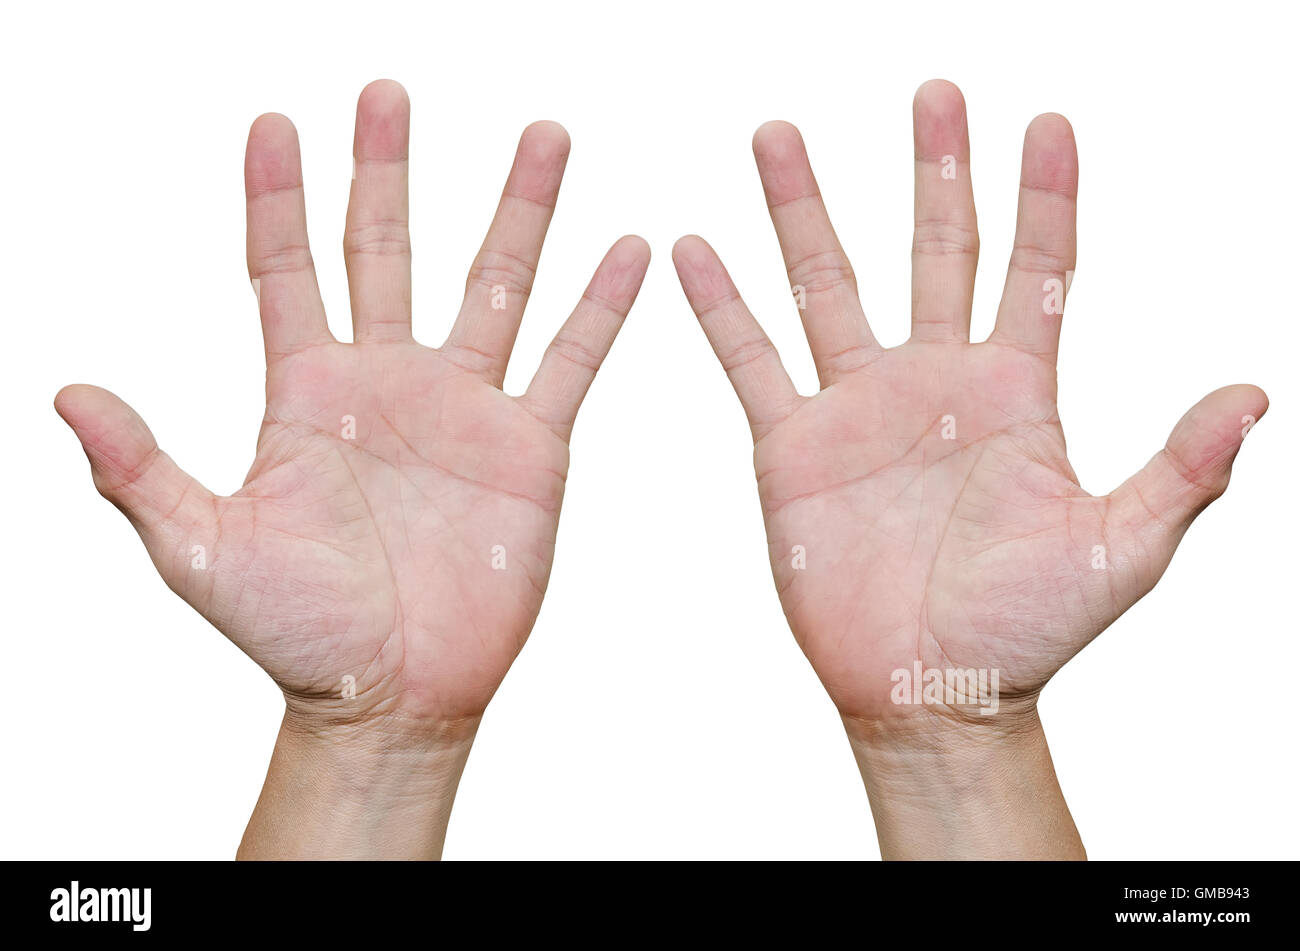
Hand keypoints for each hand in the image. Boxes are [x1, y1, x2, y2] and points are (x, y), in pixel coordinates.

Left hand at [56, 80, 648, 856]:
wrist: (393, 697)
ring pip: (495, 285)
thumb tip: (66, 393)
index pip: (286, 270)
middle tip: (388, 94)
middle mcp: (388, 384)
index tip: (274, 122)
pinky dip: (600, 307)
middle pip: (387, 251)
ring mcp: (465, 409)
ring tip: (544, 135)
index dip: (276, 197)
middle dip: (387, 171)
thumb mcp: (202, 552)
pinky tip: (630, 249)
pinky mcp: (530, 448)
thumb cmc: (296, 635)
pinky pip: (571, 362)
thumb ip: (143, 471)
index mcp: (306, 394)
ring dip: (519, 210)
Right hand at [673, 80, 1264, 855]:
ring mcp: (857, 409)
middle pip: (934, 250)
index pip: (1036, 271)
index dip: (1045, 197)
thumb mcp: (1121, 552)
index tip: (1047, 122)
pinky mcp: (792, 448)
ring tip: (779, 135)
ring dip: (803, 210)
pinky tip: (692, 248)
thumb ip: (1178, 472)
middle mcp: (934, 384)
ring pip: (826, 286)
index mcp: (1014, 395)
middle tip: (933, 94)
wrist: (928, 693)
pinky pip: (752, 362)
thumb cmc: (1026, 632)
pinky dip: (721, 307)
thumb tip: (1254, 396)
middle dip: (936, 171)